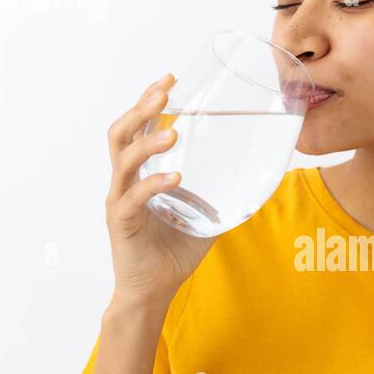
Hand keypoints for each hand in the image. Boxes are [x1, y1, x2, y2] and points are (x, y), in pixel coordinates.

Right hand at [103, 73, 215, 308]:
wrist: (151, 293)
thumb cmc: (172, 254)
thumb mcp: (201, 216)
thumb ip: (215, 194)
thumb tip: (253, 179)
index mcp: (138, 176)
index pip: (136, 129)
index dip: (148, 101)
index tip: (168, 79)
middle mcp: (123, 183)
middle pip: (121, 134)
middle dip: (141, 108)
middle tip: (163, 92)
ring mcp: (119, 202)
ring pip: (123, 160)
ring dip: (147, 141)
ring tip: (172, 130)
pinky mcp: (122, 224)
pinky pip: (135, 198)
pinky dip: (155, 184)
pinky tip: (176, 177)